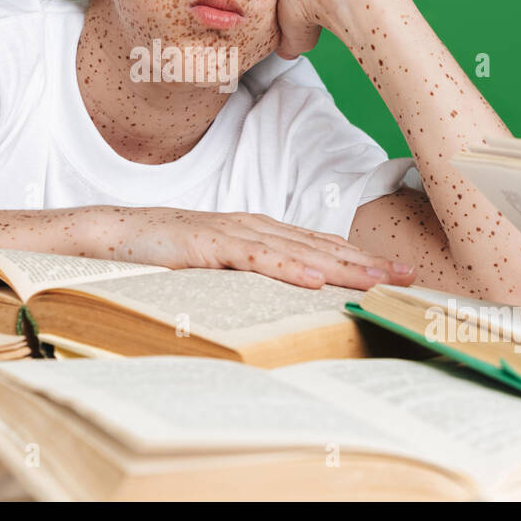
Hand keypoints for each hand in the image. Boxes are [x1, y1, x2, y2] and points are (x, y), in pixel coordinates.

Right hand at [85, 204, 414, 289]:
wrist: (111, 234)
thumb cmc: (163, 251)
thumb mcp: (217, 264)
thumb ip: (252, 271)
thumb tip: (291, 294)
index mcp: (259, 231)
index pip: (319, 245)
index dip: (360, 258)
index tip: (397, 273)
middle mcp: (253, 226)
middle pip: (320, 246)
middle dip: (366, 261)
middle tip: (409, 277)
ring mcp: (231, 232)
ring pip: (296, 250)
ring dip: (340, 265)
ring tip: (377, 279)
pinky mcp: (206, 243)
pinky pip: (253, 256)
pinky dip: (285, 265)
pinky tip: (313, 278)